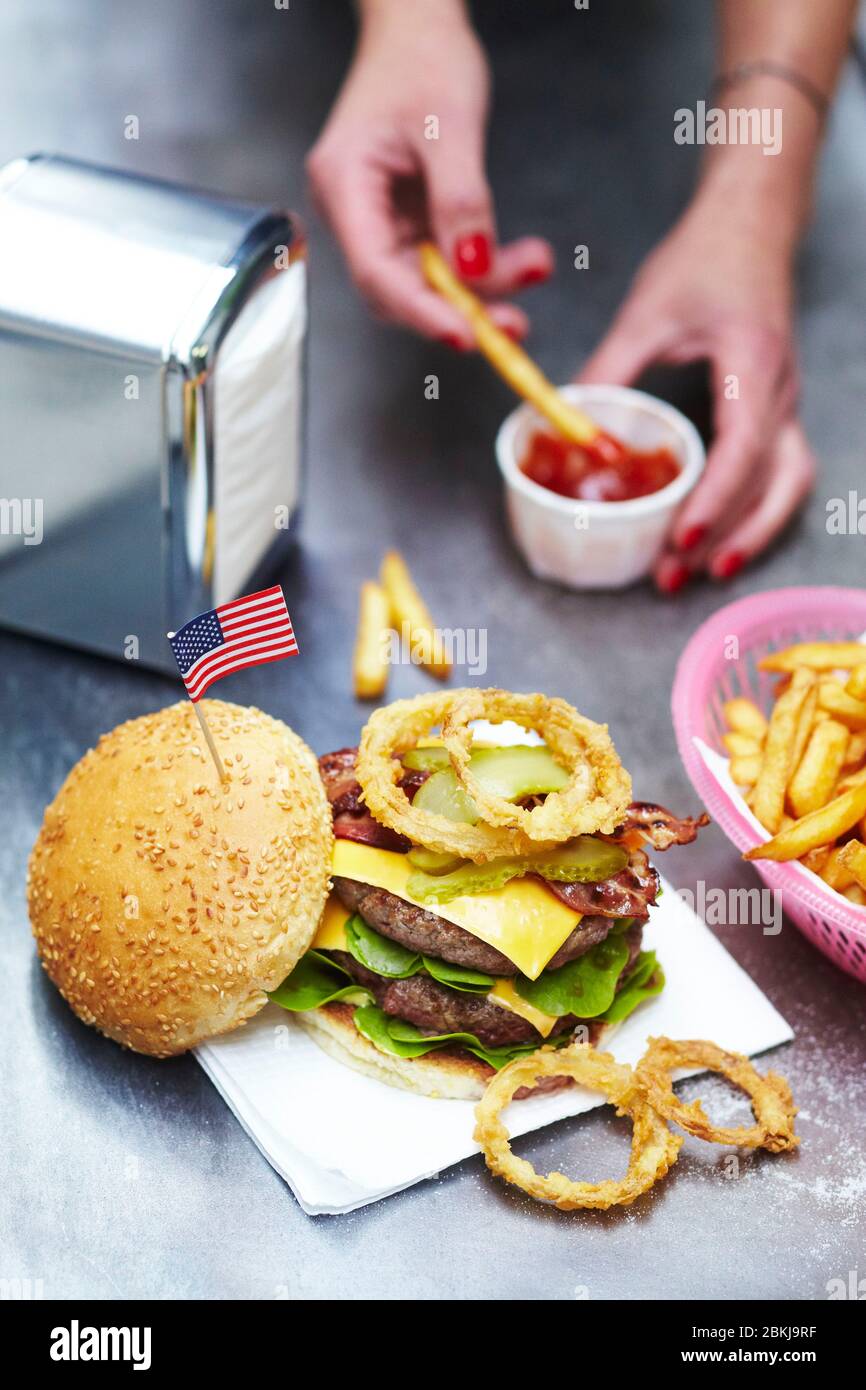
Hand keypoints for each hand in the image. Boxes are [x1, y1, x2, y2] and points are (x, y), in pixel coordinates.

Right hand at [306, 3, 552, 346]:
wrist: (419, 26)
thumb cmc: (423, 58)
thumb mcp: (449, 125)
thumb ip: (461, 201)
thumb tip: (473, 272)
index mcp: (343, 185)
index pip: (375, 272)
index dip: (420, 312)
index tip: (466, 336)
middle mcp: (354, 212)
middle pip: (400, 289)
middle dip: (460, 308)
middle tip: (515, 323)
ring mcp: (380, 220)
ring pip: (428, 282)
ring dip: (483, 289)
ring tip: (535, 268)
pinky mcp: (408, 222)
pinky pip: (445, 261)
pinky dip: (484, 265)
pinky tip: (523, 260)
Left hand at [578, 193, 814, 588]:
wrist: (751, 220)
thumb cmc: (705, 256)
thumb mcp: (645, 312)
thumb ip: (607, 373)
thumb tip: (564, 425)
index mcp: (753, 366)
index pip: (744, 448)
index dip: (714, 499)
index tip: (680, 536)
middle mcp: (781, 391)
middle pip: (776, 483)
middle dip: (730, 535)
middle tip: (676, 574)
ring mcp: (786, 403)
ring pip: (788, 484)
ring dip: (750, 532)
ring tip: (700, 570)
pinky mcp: (776, 409)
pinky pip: (779, 473)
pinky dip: (752, 510)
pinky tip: (714, 535)